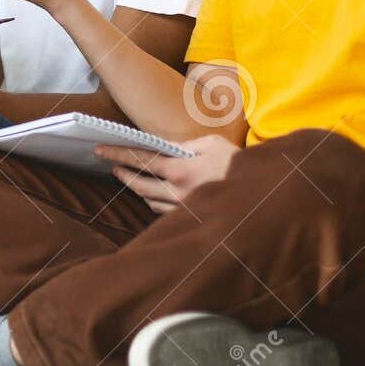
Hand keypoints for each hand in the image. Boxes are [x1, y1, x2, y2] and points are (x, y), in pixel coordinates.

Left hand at [94, 134, 240, 213]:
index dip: (118, 154)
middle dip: (122, 175)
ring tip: (131, 178)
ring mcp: (185, 211)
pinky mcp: (191, 221)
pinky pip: (164, 213)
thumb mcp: (212, 144)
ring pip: (150, 202)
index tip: (99, 150)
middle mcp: (179, 194)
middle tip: (112, 167)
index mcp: (182, 171)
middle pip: (139, 186)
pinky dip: (155, 202)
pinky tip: (154, 194)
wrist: (265, 194)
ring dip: (138, 190)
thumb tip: (166, 148)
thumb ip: (185, 146)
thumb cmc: (239, 164)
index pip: (141, 161)